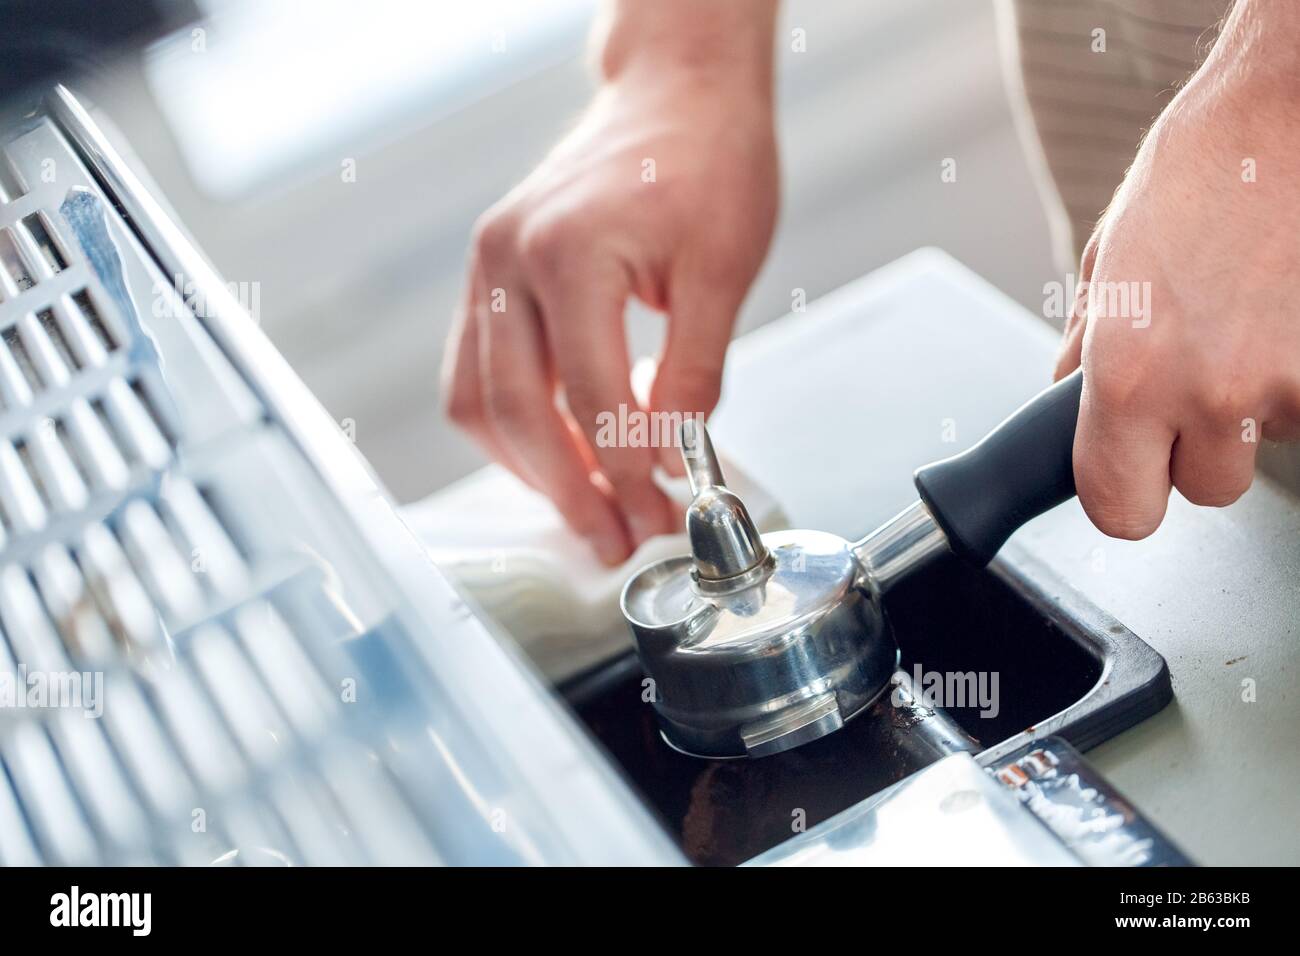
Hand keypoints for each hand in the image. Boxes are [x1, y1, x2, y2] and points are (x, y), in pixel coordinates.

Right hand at [442, 46, 777, 563]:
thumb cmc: (705, 159)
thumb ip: (692, 374)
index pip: (589, 398)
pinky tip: (559, 453)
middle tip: (614, 535)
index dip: (624, 471)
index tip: (655, 511)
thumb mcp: (723, 269)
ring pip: (480, 401)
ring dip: (529, 467)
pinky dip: (512, 425)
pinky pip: (476, 371)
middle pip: (518, 412)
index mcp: (568, 253)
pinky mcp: (490, 273)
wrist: (675, 94)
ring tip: (586, 506)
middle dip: (569, 489)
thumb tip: (670, 457)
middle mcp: (508, 259)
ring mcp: (487, 264)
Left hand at [1054, 0, 1299, 538]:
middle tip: (1194, 380)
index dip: (1122, 496)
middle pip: (1202, 491)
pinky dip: (1297, 379)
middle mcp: (1207, 393)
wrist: (1289, 113)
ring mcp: (1287, 386)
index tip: (1128, 477)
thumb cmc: (1202, 171)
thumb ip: (1085, 349)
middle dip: (1195, 449)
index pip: (1117, 509)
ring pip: (1264, 450)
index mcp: (1128, 375)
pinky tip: (1284, 319)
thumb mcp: (1110, 262)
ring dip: (1253, 411)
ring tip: (1246, 324)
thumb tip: (1063, 402)